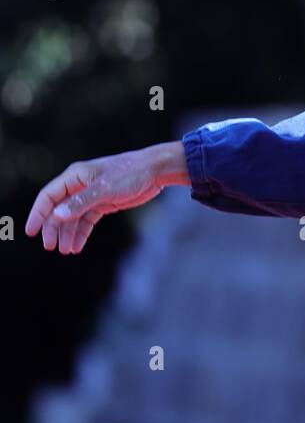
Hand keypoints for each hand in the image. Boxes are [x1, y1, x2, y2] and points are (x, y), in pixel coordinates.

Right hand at [24, 143, 183, 254]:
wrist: (155, 171)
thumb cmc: (130, 174)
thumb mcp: (105, 189)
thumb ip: (81, 203)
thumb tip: (58, 215)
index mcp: (75, 176)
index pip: (49, 196)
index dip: (38, 214)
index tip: (31, 232)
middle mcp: (79, 185)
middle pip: (58, 210)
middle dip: (53, 229)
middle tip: (51, 247)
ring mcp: (91, 195)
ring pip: (72, 217)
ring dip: (67, 234)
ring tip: (66, 251)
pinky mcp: (103, 203)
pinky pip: (86, 220)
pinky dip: (80, 233)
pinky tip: (77, 246)